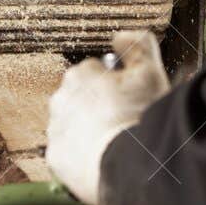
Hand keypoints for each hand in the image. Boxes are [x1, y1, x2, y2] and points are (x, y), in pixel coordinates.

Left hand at [45, 29, 169, 204]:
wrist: (129, 167)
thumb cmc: (140, 118)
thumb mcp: (150, 72)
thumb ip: (138, 44)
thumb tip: (120, 37)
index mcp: (79, 76)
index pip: (97, 73)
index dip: (118, 84)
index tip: (132, 98)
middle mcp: (60, 99)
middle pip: (83, 98)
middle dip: (100, 106)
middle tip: (126, 120)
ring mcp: (55, 130)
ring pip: (74, 125)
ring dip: (91, 130)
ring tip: (116, 143)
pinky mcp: (55, 158)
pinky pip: (69, 152)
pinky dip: (83, 155)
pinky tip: (104, 159)